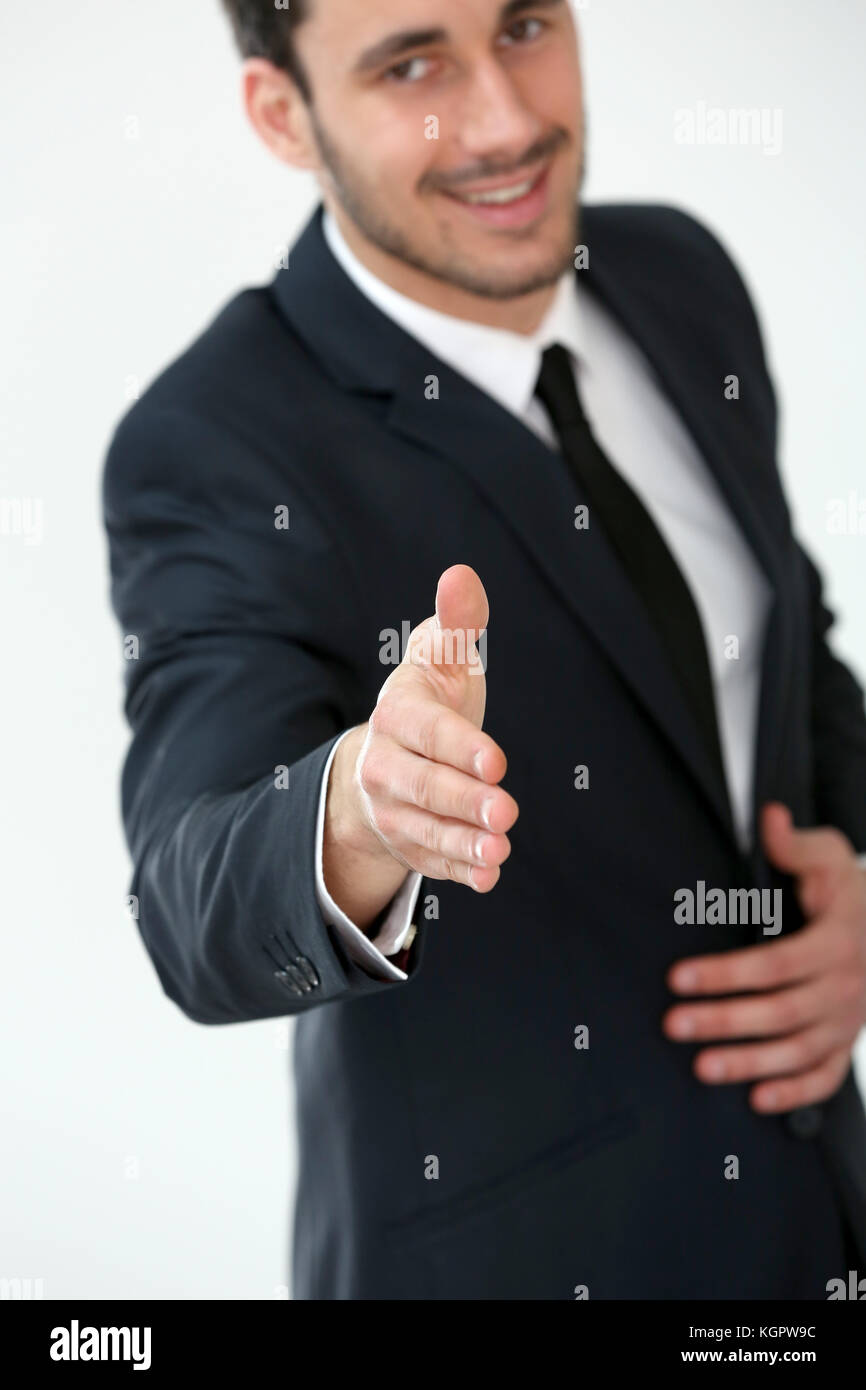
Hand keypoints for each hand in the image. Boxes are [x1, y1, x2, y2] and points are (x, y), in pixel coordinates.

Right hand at [323, 565, 518, 926]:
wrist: (389, 755)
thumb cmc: (431, 698)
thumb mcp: (443, 657)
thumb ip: (459, 622)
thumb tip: (461, 575)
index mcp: (397, 714)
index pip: (426, 732)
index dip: (459, 748)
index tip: (497, 762)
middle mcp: (386, 765)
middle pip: (424, 787)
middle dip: (464, 801)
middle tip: (507, 812)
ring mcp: (394, 810)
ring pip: (426, 830)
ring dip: (463, 843)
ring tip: (500, 851)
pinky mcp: (409, 843)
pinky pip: (432, 860)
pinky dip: (458, 870)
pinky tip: (487, 876)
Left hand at [663, 803, 865, 1112]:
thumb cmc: (852, 891)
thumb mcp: (829, 856)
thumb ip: (795, 844)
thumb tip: (769, 817)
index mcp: (836, 942)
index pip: (774, 963)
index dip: (725, 972)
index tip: (678, 976)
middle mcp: (844, 987)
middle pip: (779, 1012)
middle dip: (724, 1020)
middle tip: (675, 1024)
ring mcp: (847, 1020)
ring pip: (798, 1051)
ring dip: (750, 1063)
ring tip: (702, 1066)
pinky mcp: (846, 1040)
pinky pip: (826, 1076)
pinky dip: (795, 1092)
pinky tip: (758, 1099)